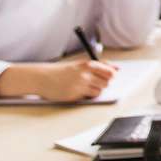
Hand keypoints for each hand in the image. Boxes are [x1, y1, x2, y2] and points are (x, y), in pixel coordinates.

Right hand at [0, 58, 116, 101]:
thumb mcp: (80, 64)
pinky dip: (89, 96)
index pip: (109, 70)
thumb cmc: (63, 71)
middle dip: (104, 83)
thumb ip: (98, 66)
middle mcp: (85, 73)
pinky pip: (90, 97)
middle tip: (95, 82)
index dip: (112, 75)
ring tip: (86, 87)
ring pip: (100, 90)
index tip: (112, 76)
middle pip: (107, 81)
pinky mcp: (75, 94)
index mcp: (88, 64)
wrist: (44, 78)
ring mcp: (80, 84)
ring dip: (96, 90)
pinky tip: (81, 92)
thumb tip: (117, 69)